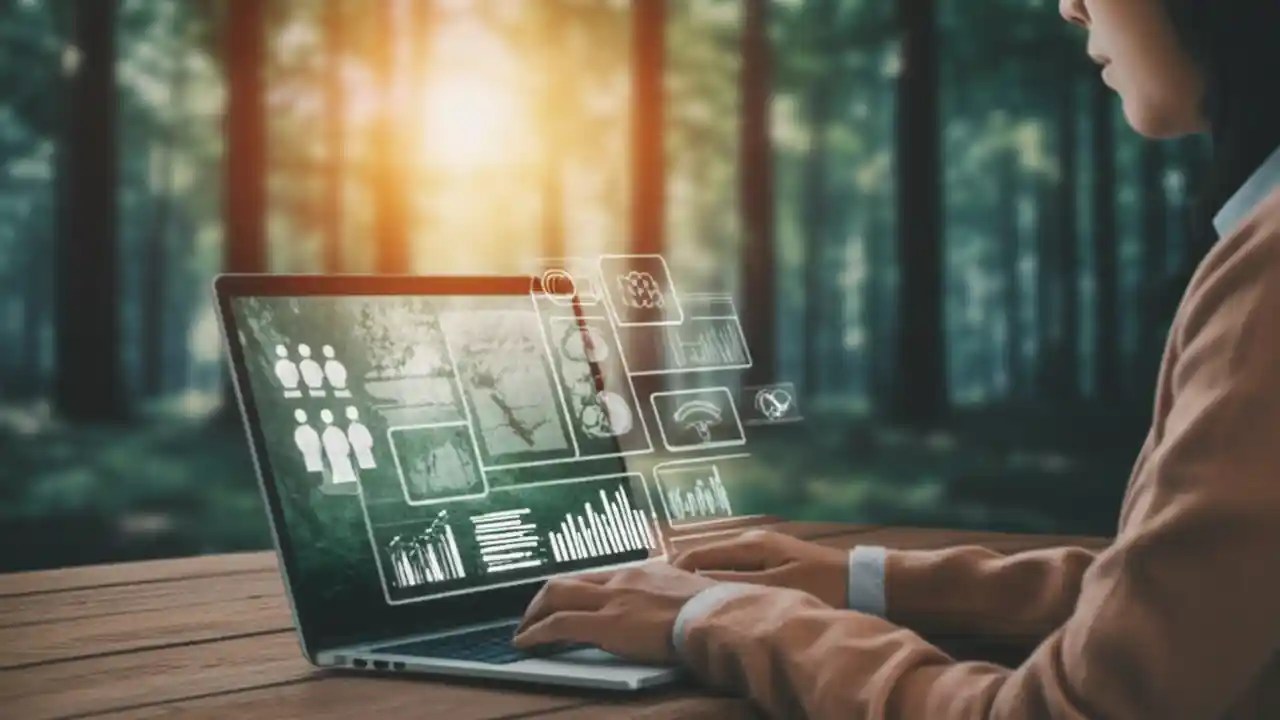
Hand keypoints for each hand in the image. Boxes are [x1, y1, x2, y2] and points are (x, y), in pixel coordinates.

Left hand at [513, 561, 716, 663]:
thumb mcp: (692, 592)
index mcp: (642, 572)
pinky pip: (559, 624)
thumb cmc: (716, 611)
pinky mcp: (607, 624)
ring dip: (534, 614)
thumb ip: (675, 595)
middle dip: (542, 599)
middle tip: (532, 617)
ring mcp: (612, 600)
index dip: (573, 591)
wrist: (719, 617)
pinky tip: (526, 644)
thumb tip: (678, 605)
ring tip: (524, 632)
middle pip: (567, 581)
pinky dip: (537, 633)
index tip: (564, 604)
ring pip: (555, 596)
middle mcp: (621, 579)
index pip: (595, 577)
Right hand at [672, 529, 847, 607]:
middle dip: (682, 574)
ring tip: (683, 600)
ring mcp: (760, 547)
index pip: (696, 554)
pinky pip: (731, 566)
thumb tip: (695, 584)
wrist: (861, 581)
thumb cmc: (821, 586)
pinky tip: (713, 596)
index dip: (672, 572)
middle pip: (702, 555)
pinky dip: (716, 578)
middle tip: (663, 598)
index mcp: (749, 544)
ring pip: (716, 561)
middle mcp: (750, 539)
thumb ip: (736, 585)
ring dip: (699, 578)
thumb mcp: (777, 589)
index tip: (655, 592)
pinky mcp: (769, 557)